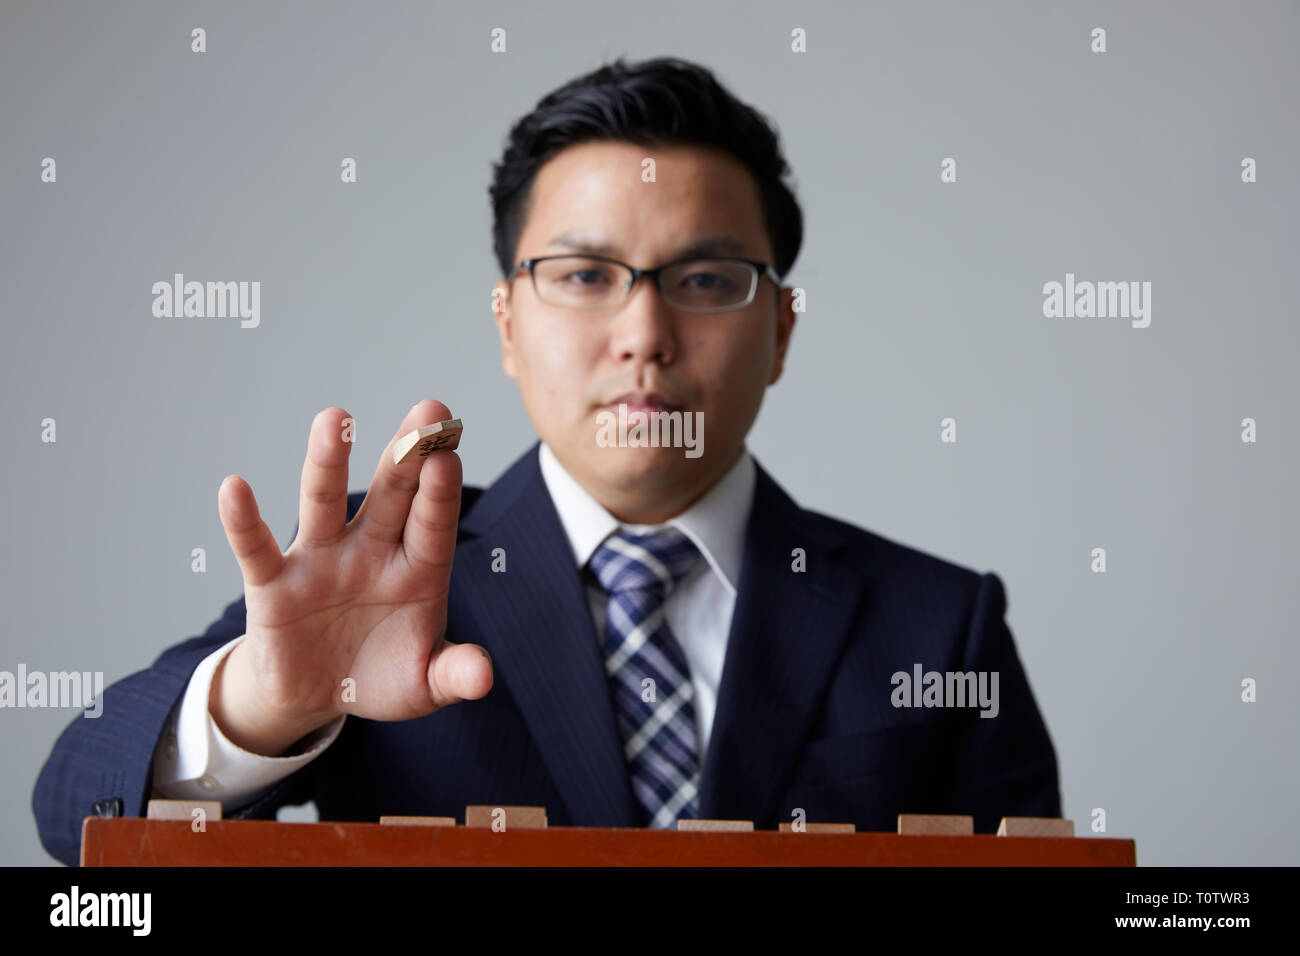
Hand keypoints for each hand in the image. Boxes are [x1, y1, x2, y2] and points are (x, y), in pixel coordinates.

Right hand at [210, 400, 491, 755]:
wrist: (316, 697)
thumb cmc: (379, 676)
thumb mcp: (423, 685)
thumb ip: (453, 673)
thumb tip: (484, 678)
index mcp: (417, 570)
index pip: (432, 525)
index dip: (439, 493)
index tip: (449, 453)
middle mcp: (371, 551)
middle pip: (390, 495)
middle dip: (407, 455)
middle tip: (428, 411)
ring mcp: (321, 561)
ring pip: (324, 503)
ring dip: (328, 462)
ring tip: (335, 418)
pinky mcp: (273, 584)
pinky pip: (257, 548)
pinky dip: (244, 521)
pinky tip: (234, 488)